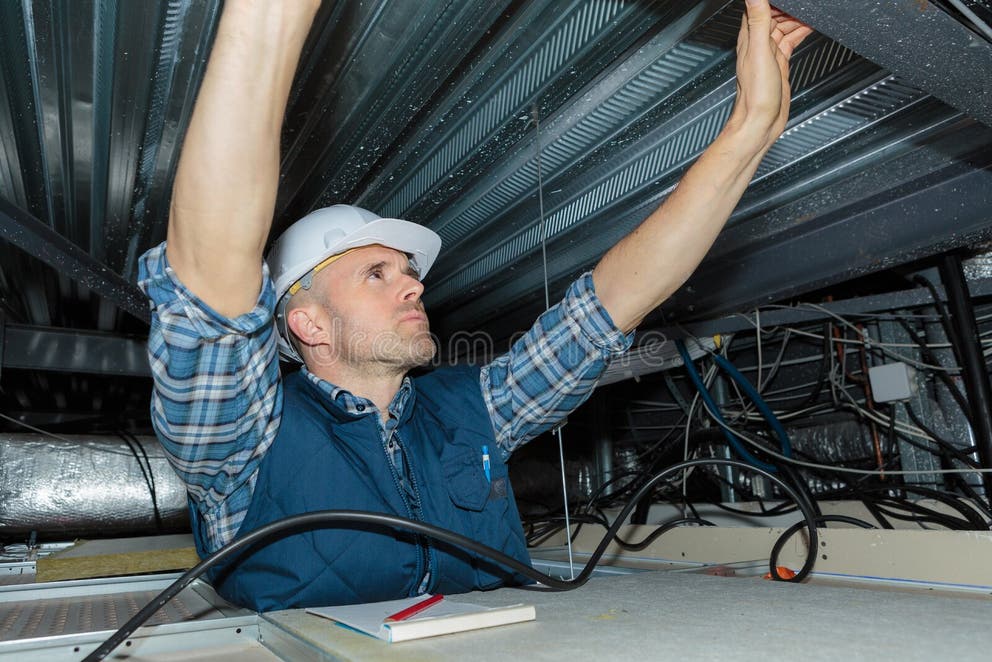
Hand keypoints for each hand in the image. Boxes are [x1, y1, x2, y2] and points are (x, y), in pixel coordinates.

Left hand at [730, 0, 812, 146]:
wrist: (761, 122)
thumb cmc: (755, 94)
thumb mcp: (759, 51)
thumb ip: (758, 21)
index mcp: (750, 38)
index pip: (760, 8)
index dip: (773, 1)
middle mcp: (758, 44)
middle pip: (775, 15)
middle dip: (790, 7)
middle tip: (806, 4)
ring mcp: (769, 53)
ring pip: (784, 26)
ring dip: (797, 18)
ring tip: (812, 11)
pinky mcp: (779, 63)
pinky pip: (790, 40)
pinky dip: (800, 31)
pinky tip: (809, 27)